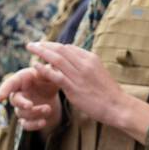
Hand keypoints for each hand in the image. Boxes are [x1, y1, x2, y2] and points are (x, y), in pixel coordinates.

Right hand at [0, 64, 62, 132]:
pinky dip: (34, 125)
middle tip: (30, 105)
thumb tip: (51, 66)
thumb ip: (50, 70)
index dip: (3, 90)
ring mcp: (21, 107)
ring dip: (35, 112)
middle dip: (22, 104)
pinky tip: (43, 122)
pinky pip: (26, 125)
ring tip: (48, 108)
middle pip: (14, 101)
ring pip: (22, 113)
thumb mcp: (51, 72)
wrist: (52, 94)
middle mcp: (18, 93)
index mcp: (22, 79)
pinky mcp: (27, 118)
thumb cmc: (48, 78)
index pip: (10, 84)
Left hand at [26, 41, 148, 141]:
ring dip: (41, 51)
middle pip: (61, 49)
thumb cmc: (109, 93)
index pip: (69, 48)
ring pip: (56, 59)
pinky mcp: (74, 88)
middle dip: (45, 44)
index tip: (45, 47)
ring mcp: (79, 75)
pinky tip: (35, 65)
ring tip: (30, 48)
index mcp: (91, 58)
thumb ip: (86, 68)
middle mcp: (85, 63)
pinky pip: (56, 75)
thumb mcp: (99, 73)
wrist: (118, 106)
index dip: (54, 46)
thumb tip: (74, 65)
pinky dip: (44, 69)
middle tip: (33, 43)